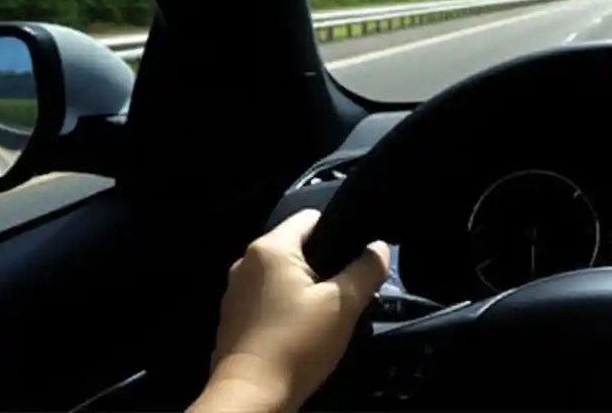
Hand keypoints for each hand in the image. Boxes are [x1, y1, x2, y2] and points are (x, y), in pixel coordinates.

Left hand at [189, 209, 389, 412]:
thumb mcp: (343, 304)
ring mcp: (235, 292)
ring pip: (282, 276)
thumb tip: (379, 248)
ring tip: (327, 314)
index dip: (341, 232)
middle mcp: (245, 262)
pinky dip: (285, 309)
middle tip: (347, 291)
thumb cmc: (297, 343)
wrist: (251, 396)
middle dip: (325, 265)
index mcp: (269, 248)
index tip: (357, 260)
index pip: (312, 218)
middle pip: (298, 248)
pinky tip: (301, 332)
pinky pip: (267, 300)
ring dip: (305, 289)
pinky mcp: (232, 318)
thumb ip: (366, 269)